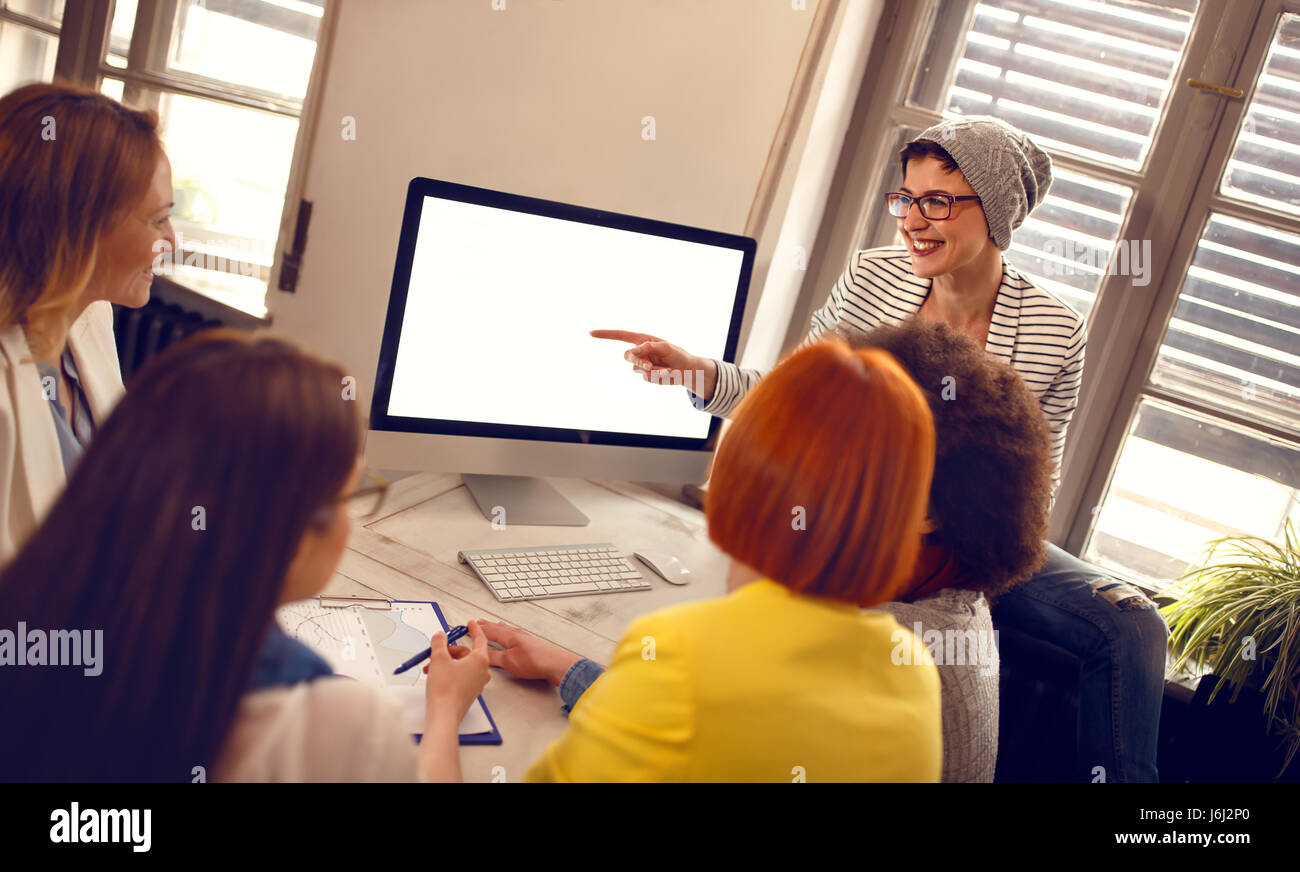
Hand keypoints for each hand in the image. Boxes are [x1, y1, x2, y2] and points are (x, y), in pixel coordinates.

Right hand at [423, 620, 489, 725]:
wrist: (444, 715)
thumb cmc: (445, 690)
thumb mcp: (438, 658)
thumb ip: (439, 642)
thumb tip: (440, 636)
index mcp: (480, 660)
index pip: (479, 639)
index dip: (474, 629)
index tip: (470, 623)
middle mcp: (482, 671)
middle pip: (466, 653)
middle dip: (449, 651)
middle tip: (436, 651)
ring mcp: (477, 683)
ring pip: (462, 665)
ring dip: (446, 662)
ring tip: (431, 667)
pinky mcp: (470, 692)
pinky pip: (461, 675)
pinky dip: (449, 672)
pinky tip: (436, 675)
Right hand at [479, 620, 580, 685]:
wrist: (556, 665)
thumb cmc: (536, 661)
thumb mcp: (509, 662)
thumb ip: (495, 658)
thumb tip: (483, 654)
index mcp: (510, 636)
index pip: (490, 631)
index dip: (479, 629)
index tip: (469, 626)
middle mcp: (517, 635)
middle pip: (499, 628)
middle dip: (488, 626)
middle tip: (479, 622)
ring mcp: (525, 640)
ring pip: (507, 631)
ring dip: (498, 629)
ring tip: (493, 627)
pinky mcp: (531, 647)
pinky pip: (515, 637)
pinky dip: (508, 635)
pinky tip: (511, 639)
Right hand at [589, 329, 717, 400]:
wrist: (686, 370)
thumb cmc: (677, 354)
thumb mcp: (664, 347)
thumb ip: (648, 347)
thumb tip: (635, 351)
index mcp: (642, 340)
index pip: (620, 335)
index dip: (605, 334)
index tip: (591, 333)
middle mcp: (640, 351)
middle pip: (627, 356)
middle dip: (637, 361)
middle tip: (649, 366)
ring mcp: (642, 364)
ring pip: (638, 369)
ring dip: (652, 370)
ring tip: (666, 369)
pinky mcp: (647, 375)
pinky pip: (646, 378)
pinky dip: (657, 376)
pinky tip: (666, 373)